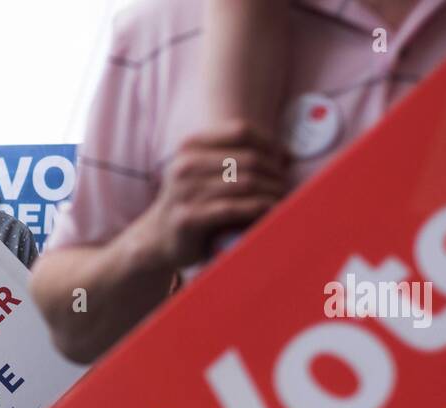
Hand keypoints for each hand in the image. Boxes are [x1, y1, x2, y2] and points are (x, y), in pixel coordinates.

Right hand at [130, 121, 287, 270]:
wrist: (158, 238)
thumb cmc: (193, 202)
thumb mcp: (207, 172)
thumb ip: (239, 159)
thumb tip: (287, 154)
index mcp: (189, 146)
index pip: (241, 131)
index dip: (269, 144)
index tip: (281, 162)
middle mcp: (185, 165)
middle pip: (248, 158)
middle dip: (274, 173)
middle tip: (285, 186)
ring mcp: (184, 192)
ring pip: (246, 184)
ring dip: (271, 192)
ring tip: (283, 200)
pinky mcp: (189, 219)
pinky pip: (234, 209)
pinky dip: (258, 210)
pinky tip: (271, 213)